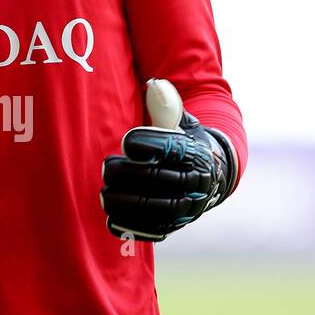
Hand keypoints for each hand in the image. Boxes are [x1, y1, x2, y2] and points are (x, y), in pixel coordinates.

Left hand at [100, 79, 237, 241]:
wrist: (210, 175)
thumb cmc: (185, 143)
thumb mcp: (182, 122)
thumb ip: (166, 105)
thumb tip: (154, 84)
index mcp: (197, 154)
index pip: (170, 149)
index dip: (146, 145)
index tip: (126, 142)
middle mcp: (196, 184)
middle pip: (157, 180)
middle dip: (127, 175)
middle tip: (108, 168)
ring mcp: (187, 208)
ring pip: (154, 208)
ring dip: (124, 202)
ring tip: (104, 194)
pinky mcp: (176, 226)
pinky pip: (152, 230)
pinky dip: (130, 226)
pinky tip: (111, 217)